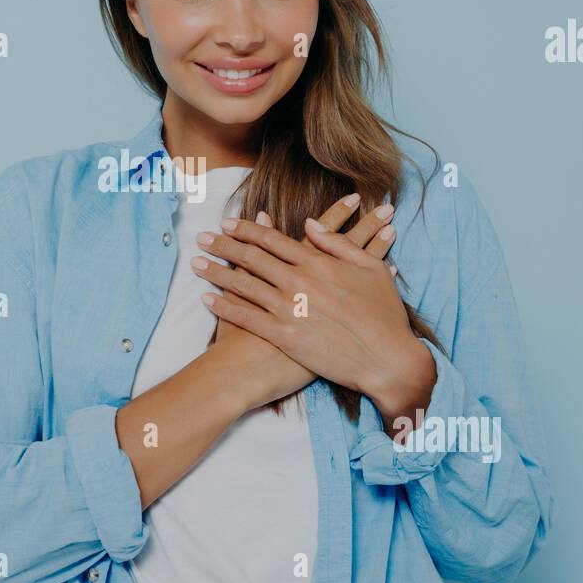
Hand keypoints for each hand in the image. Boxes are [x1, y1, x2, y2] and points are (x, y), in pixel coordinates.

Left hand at [201, 193, 398, 409]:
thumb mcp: (370, 269)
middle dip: (223, 245)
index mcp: (318, 263)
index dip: (247, 229)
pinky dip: (225, 308)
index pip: (273, 240)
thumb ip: (338, 244)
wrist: (386, 359)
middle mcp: (298, 282)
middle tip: (202, 238)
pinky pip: (247, 319)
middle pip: (251, 258)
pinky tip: (208, 299)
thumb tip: (311, 224)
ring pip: (243, 285)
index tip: (228, 223)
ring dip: (217, 272)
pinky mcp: (285, 337)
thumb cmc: (384, 314)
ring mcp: (289, 310)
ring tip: (196, 263)